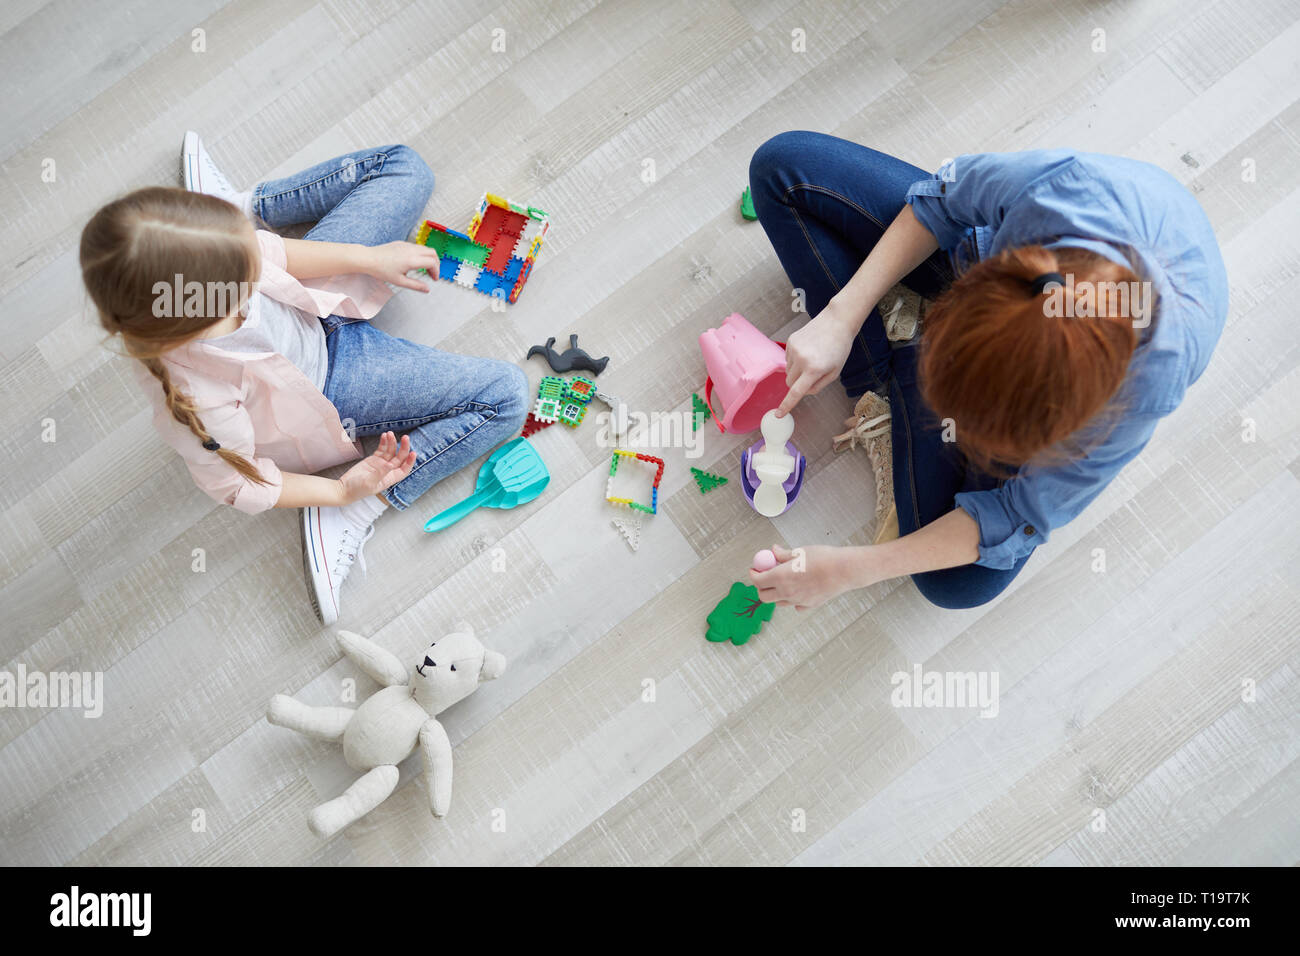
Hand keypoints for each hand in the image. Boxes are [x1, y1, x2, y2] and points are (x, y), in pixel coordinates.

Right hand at [338, 432, 415, 502]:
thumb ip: (380, 473)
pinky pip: (381, 449)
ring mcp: (380, 464)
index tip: (413, 453)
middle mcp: (387, 471)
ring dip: (392, 442)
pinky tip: (385, 435)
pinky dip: (383, 442)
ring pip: (390, 451)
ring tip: (390, 433)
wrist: (344, 488)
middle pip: (399, 458)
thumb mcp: (370, 482)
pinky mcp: (373, 459)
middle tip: (405, 437)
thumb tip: (391, 465)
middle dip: (403, 447)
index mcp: (390, 479)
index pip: (404, 469)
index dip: (410, 462)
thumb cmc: (357, 489)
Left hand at [364, 241, 442, 291]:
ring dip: (429, 258)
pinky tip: (415, 262)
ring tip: (425, 269)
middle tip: (433, 273)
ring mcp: (407, 245)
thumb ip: (416, 285)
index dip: (437, 271)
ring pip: (425, 248)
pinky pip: (417, 247)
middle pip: (432, 253)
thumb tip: (427, 289)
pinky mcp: (402, 243)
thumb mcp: (400, 281)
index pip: (432, 263)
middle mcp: (411, 250)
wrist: (369, 259)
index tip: (434, 279)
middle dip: (436, 263)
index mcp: (411, 260)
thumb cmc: (381, 270)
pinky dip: (421, 254)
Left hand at [749, 544, 867, 609]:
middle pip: (764, 596)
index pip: (757, 581)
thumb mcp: (799, 552)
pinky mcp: (809, 605)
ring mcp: (798, 601)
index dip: (754, 574)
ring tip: (782, 582)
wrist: (844, 570)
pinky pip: (795, 606)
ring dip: (775, 593)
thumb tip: (774, 550)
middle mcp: (786, 592)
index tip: (755, 569)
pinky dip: (793, 600)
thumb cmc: (823, 558)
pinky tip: (798, 591)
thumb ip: (783, 554)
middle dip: (761, 587)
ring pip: (778, 603)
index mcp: (780, 577)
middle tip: (765, 577)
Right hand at [777, 299, 858, 415]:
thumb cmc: (839, 348)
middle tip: (811, 375)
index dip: (786, 405)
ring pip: (788, 371)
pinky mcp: (790, 341)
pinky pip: (788, 359)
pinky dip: (796, 360)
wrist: (837, 322)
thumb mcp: (834, 372)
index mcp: (814, 369)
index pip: (796, 392)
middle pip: (789, 383)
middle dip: (797, 384)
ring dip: (797, 371)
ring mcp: (794, 349)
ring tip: (812, 358)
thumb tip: (803, 392)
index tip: (778, 414)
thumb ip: (818, 386)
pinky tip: (808, 350)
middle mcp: (801, 359)